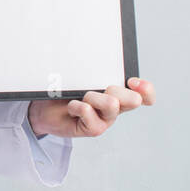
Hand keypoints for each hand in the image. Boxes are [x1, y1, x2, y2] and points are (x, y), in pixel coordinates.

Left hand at [27, 77, 156, 137]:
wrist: (44, 110)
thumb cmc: (63, 92)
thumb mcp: (80, 78)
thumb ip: (93, 72)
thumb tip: (98, 61)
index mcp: (119, 93)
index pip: (145, 95)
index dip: (146, 89)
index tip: (132, 81)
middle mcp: (117, 107)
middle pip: (134, 100)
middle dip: (116, 90)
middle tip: (99, 89)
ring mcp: (106, 120)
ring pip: (112, 104)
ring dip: (93, 97)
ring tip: (81, 98)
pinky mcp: (94, 129)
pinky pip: (89, 112)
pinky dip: (77, 106)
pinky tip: (72, 107)